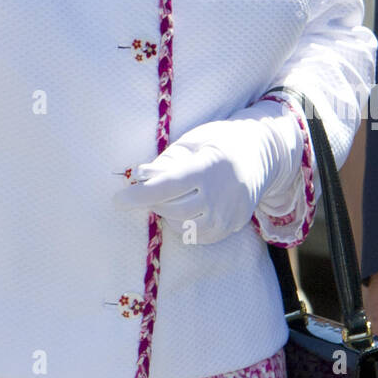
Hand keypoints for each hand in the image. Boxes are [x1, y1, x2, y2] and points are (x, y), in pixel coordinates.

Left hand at [112, 112, 301, 244]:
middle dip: (153, 201)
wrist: (260, 155)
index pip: (166, 186)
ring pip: (182, 227)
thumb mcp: (194, 142)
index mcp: (207, 168)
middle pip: (171, 209)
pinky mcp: (230, 227)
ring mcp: (226, 215)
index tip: (117, 200)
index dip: (139, 195)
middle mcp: (218, 196)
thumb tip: (140, 176)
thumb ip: (168, 161)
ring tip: (172, 196)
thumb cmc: (220, 142)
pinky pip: (197, 236)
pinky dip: (183, 224)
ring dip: (167, 213)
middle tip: (150, 189)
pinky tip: (188, 207)